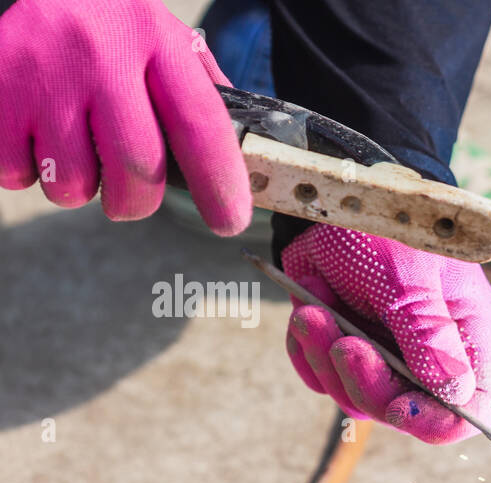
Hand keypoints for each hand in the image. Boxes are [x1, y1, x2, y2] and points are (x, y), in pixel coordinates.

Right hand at [0, 0, 250, 234]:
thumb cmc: (118, 25)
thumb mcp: (169, 40)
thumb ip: (204, 94)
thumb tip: (242, 165)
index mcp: (159, 44)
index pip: (201, 124)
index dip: (220, 183)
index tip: (230, 223)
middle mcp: (103, 55)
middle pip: (136, 166)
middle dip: (137, 204)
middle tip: (130, 202)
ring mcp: (45, 71)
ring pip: (70, 180)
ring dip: (77, 189)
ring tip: (74, 154)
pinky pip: (15, 171)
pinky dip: (25, 173)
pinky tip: (34, 140)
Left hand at [281, 223, 490, 443]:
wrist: (333, 201)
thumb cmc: (388, 230)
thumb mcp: (411, 280)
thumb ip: (430, 337)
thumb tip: (457, 397)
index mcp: (469, 338)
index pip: (476, 407)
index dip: (442, 421)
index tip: (401, 406)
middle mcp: (433, 357)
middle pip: (408, 413)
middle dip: (368, 384)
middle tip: (344, 343)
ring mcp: (387, 359)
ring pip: (357, 400)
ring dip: (328, 361)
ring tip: (313, 311)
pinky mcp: (346, 353)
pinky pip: (321, 378)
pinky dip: (308, 349)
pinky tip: (308, 309)